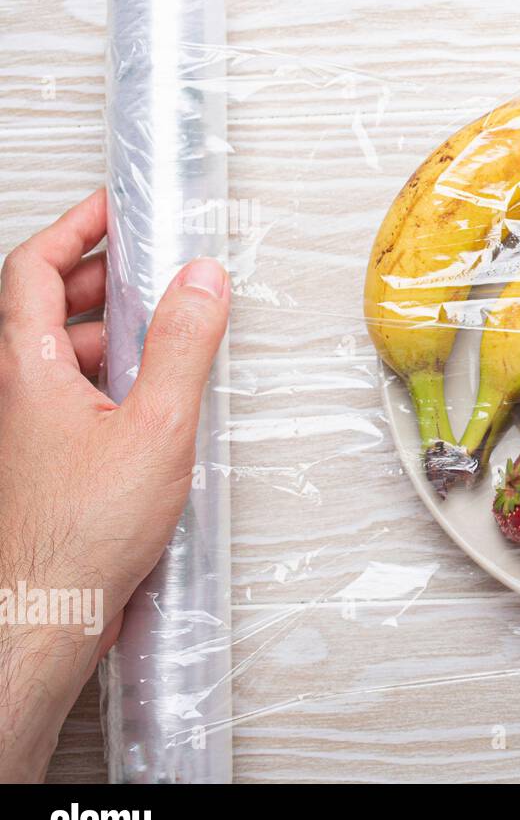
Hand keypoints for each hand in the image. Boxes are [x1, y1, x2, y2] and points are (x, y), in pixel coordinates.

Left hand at [0, 190, 229, 781]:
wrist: (48, 609)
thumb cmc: (84, 533)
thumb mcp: (157, 425)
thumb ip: (183, 347)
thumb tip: (201, 281)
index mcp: (26, 368)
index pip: (34, 270)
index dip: (73, 229)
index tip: (110, 210)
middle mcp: (15, 392)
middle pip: (45, 307)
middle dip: (100, 278)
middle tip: (151, 269)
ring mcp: (25, 428)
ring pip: (59, 354)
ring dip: (110, 332)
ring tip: (165, 336)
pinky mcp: (44, 460)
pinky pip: (71, 395)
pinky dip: (110, 379)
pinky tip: (152, 403)